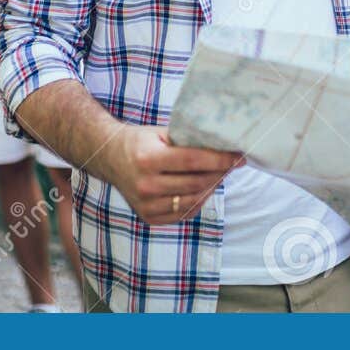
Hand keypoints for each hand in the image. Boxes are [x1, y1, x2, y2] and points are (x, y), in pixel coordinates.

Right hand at [102, 125, 243, 225]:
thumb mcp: (161, 133)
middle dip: (220, 173)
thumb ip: (187, 140)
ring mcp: (146, 204)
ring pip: (193, 200)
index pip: (194, 161)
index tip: (239, 157)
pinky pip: (183, 213)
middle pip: (196, 182)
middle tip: (233, 164)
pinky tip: (204, 188)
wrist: (110, 158)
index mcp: (148, 159)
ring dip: (212, 187)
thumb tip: (224, 145)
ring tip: (220, 175)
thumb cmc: (140, 142)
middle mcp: (145, 184)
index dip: (220, 159)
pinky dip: (198, 201)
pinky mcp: (148, 217)